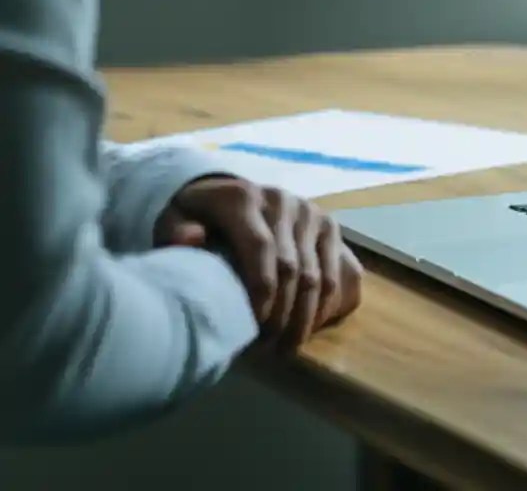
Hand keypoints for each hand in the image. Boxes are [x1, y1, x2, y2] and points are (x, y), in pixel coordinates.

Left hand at [155, 177, 363, 346]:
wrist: (228, 194)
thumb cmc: (198, 218)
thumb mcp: (174, 219)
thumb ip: (176, 229)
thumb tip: (191, 238)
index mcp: (244, 197)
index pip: (262, 248)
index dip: (261, 293)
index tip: (251, 326)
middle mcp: (283, 200)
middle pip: (293, 268)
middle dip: (282, 315)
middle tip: (266, 347)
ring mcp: (311, 213)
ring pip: (317, 276)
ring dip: (305, 318)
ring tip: (286, 346)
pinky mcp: (329, 226)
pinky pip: (337, 274)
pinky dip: (326, 307)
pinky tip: (308, 328)